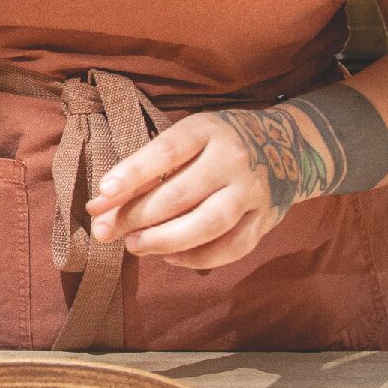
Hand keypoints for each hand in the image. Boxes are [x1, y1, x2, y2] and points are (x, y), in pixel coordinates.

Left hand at [86, 108, 307, 270]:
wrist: (288, 147)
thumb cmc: (217, 143)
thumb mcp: (187, 138)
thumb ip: (146, 170)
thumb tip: (99, 207)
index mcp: (206, 130)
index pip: (165, 152)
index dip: (133, 173)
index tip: (102, 192)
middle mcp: (233, 159)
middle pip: (181, 194)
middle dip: (137, 216)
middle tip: (105, 231)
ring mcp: (253, 191)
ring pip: (208, 224)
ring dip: (166, 240)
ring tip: (134, 246)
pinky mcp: (266, 220)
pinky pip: (232, 247)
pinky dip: (198, 257)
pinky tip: (170, 257)